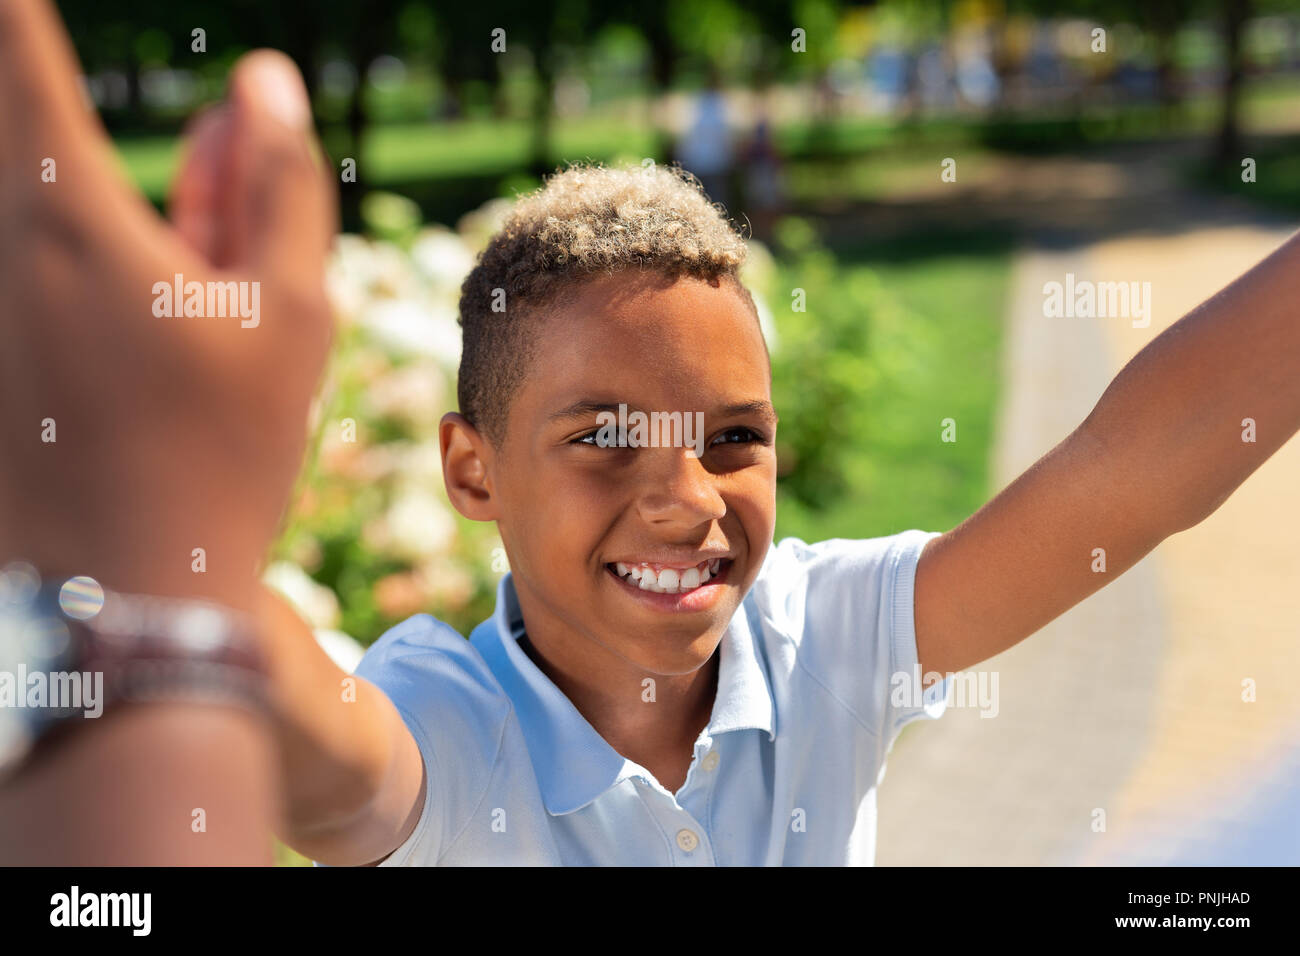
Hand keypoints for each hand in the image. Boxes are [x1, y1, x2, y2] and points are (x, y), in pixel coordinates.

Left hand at [0, 0, 336, 609]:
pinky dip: (78, 257)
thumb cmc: (227, 453)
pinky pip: (21, 271)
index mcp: (66, 217)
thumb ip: (281, 186)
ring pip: (23, 204)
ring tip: (191, 263)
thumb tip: (264, 79)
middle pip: (11, 123)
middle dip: (66, 98)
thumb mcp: (289, 316)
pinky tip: (143, 298)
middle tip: (201, 184)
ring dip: (92, 195)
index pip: (12, 48)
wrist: (131, 590)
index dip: (14, 8)